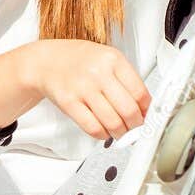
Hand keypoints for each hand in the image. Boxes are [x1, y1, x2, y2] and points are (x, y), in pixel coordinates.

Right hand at [22, 40, 151, 141]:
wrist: (47, 61)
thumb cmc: (80, 61)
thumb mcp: (106, 59)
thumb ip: (126, 80)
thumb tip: (145, 109)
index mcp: (113, 59)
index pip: (140, 92)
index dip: (147, 110)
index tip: (147, 117)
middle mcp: (99, 73)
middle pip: (128, 110)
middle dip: (136, 126)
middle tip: (135, 129)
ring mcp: (83, 88)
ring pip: (112, 122)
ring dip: (120, 133)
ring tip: (120, 132)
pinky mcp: (69, 103)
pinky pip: (93, 128)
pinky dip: (103, 135)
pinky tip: (104, 131)